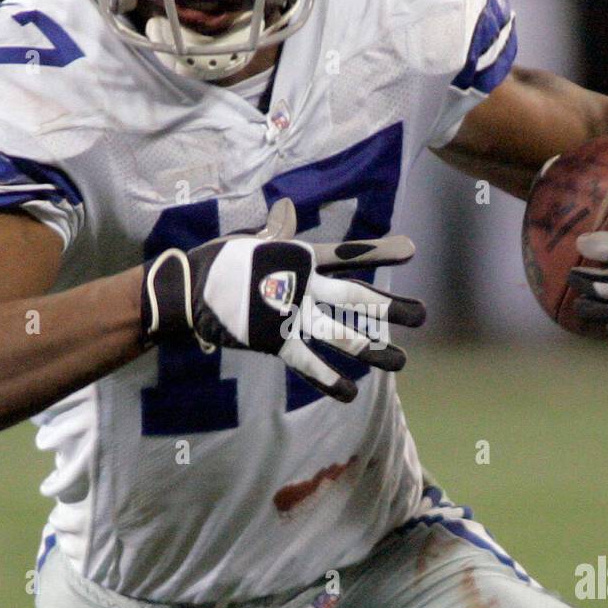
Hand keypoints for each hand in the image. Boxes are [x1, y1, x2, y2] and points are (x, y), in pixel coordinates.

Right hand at [140, 198, 425, 400]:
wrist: (186, 288)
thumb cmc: (218, 261)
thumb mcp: (251, 241)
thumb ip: (276, 234)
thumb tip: (284, 214)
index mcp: (301, 257)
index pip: (349, 254)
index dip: (381, 251)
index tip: (411, 252)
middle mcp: (303, 285)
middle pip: (358, 298)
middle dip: (392, 308)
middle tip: (421, 315)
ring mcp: (290, 314)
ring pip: (342, 334)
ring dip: (373, 349)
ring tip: (400, 361)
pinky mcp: (274, 341)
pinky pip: (308, 364)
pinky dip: (329, 380)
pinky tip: (350, 393)